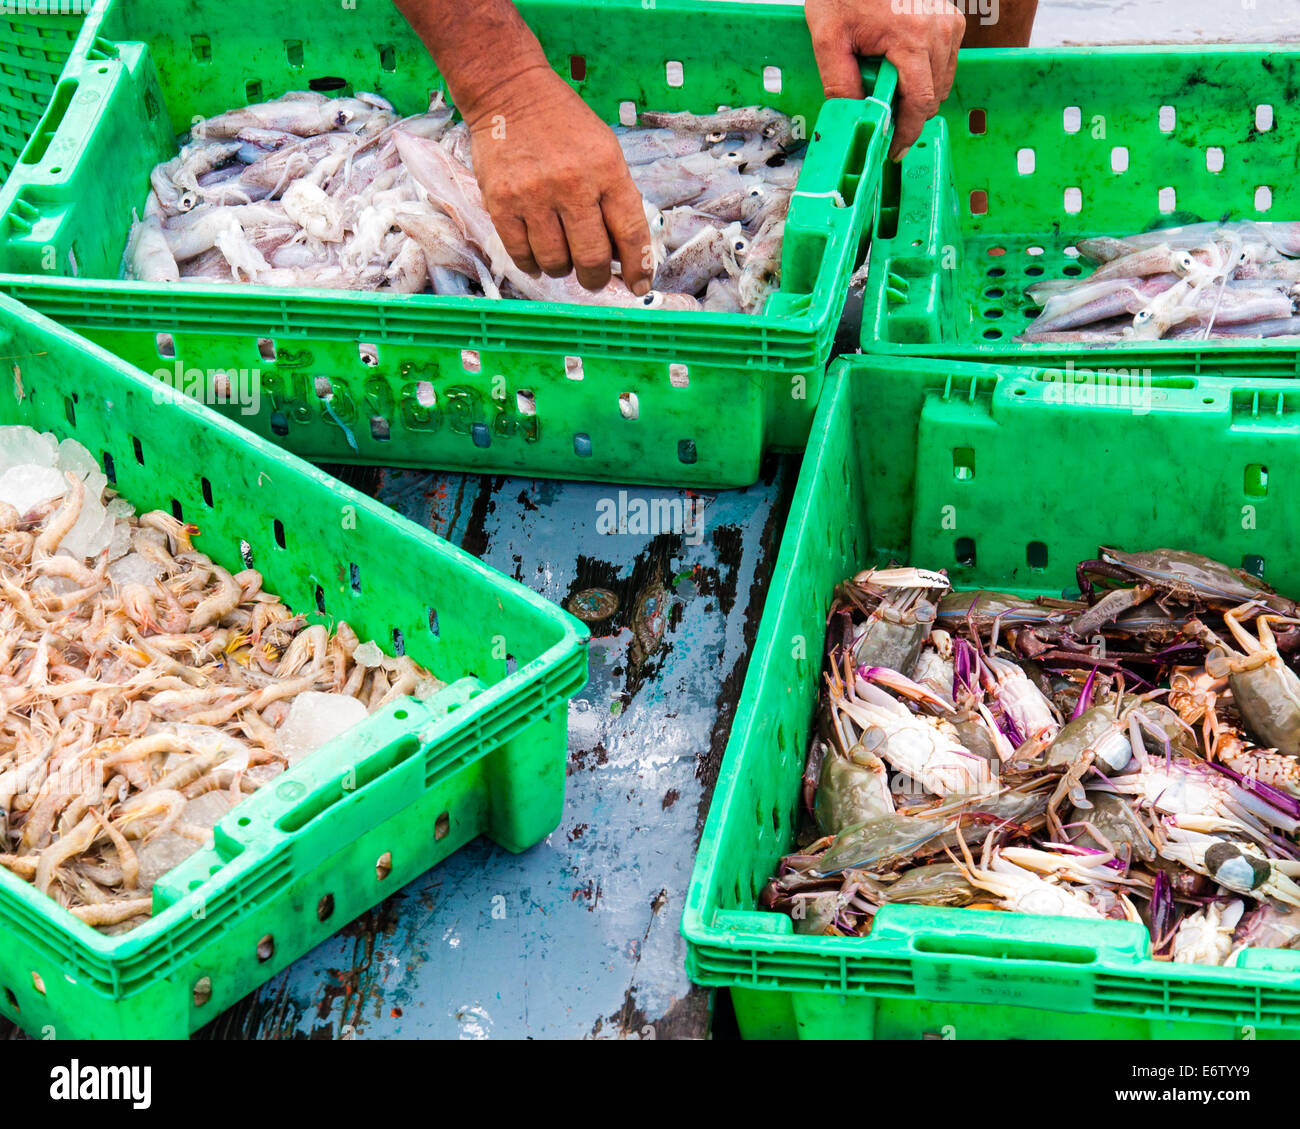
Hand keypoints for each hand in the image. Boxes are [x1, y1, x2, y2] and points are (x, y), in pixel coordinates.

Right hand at [465, 67, 651, 292]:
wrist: (510, 92)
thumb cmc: (563, 125)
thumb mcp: (604, 151)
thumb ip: (614, 198)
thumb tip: (621, 255)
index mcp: (607, 170)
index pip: (630, 233)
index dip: (637, 267)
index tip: (638, 286)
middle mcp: (572, 184)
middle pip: (592, 257)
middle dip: (596, 278)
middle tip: (593, 278)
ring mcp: (534, 195)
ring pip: (556, 262)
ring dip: (562, 270)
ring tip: (562, 259)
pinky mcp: (501, 202)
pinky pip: (521, 254)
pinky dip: (533, 264)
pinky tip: (538, 257)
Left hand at [804, 0, 965, 160]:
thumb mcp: (828, 39)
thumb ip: (839, 84)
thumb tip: (853, 121)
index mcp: (912, 38)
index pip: (920, 103)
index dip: (907, 133)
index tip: (893, 149)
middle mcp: (940, 30)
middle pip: (933, 97)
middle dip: (908, 115)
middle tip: (881, 115)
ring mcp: (950, 23)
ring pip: (941, 83)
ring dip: (916, 94)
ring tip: (885, 83)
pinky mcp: (952, 19)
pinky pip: (944, 62)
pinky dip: (924, 74)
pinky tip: (898, 67)